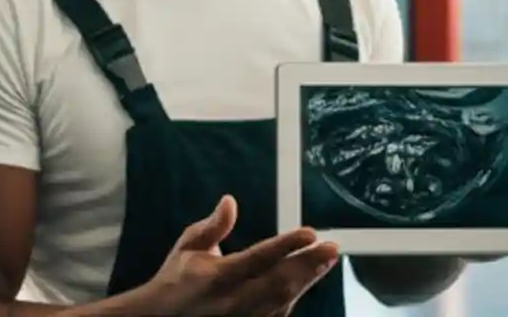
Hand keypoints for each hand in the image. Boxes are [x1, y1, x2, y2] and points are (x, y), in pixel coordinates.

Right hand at [143, 195, 339, 316]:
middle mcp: (231, 302)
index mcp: (216, 278)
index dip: (287, 245)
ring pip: (283, 300)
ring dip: (308, 279)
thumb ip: (212, 227)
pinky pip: (277, 314)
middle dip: (309, 264)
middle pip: (279, 282)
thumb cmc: (175, 280)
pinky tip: (307, 279)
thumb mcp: (187, 248)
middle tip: (332, 247)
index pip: (259, 259)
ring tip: (327, 259)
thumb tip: (230, 201)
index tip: (310, 232)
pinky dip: (294, 296)